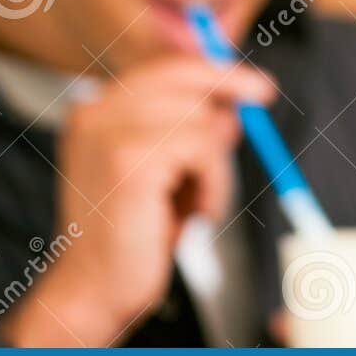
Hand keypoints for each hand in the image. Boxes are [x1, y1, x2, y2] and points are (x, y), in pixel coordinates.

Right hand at [2, 57, 275, 346]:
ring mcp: (109, 132)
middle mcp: (95, 112)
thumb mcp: (169, 167)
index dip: (219, 71)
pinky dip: (215, 183)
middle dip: (224, 112)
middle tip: (244, 130)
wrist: (98, 287)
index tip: (260, 86)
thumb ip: (192, 128)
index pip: (168, 67)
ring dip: (217, 166)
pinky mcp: (130, 159)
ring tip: (198, 202)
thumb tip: (239, 98)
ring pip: (203, 121)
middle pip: (188, 81)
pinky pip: (204, 149)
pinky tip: (195, 213)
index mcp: (97, 110)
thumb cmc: (137, 230)